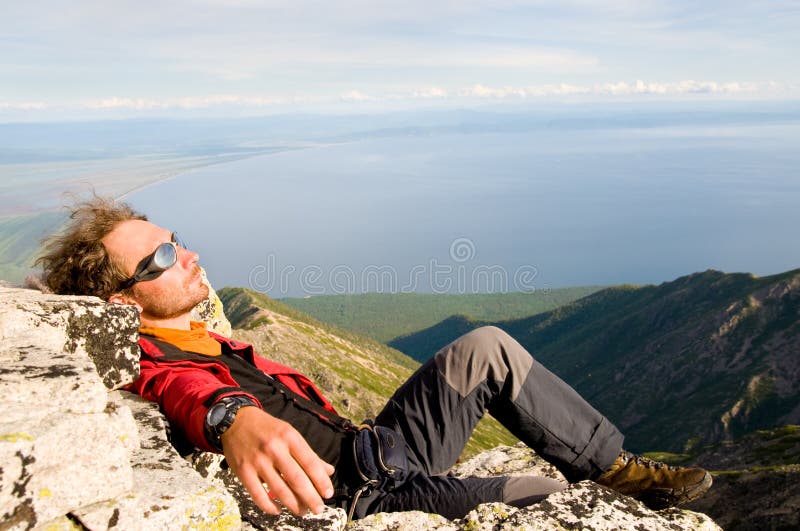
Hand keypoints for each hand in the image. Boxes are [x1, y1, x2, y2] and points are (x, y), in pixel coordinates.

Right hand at [220, 406, 334, 515]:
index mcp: (289, 437)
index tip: (328, 494)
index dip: (321, 481)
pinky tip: (278, 510)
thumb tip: (328, 471)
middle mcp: (274, 449)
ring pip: (279, 490)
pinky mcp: (243, 471)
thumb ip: (308, 453)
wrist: (235, 420)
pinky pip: (258, 495)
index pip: (310, 463)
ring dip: (293, 505)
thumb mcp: (290, 433)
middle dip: (310, 498)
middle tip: (318, 509)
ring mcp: (258, 461)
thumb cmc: (267, 428)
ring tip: (302, 511)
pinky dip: (270, 506)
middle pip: (297, 479)